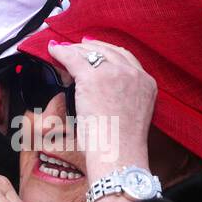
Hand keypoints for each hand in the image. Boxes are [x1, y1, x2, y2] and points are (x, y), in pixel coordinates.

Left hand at [45, 38, 156, 201]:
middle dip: (91, 48)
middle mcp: (134, 73)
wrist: (119, 153)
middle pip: (109, 51)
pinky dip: (62, 53)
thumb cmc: (122, 146)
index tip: (96, 51)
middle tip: (78, 47)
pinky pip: (73, 57)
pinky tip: (54, 51)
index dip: (109, 52)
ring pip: (90, 52)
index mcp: (147, 83)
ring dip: (75, 50)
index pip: (126, 58)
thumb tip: (101, 94)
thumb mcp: (132, 115)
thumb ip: (123, 99)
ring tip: (63, 50)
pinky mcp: (93, 77)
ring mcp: (114, 73)